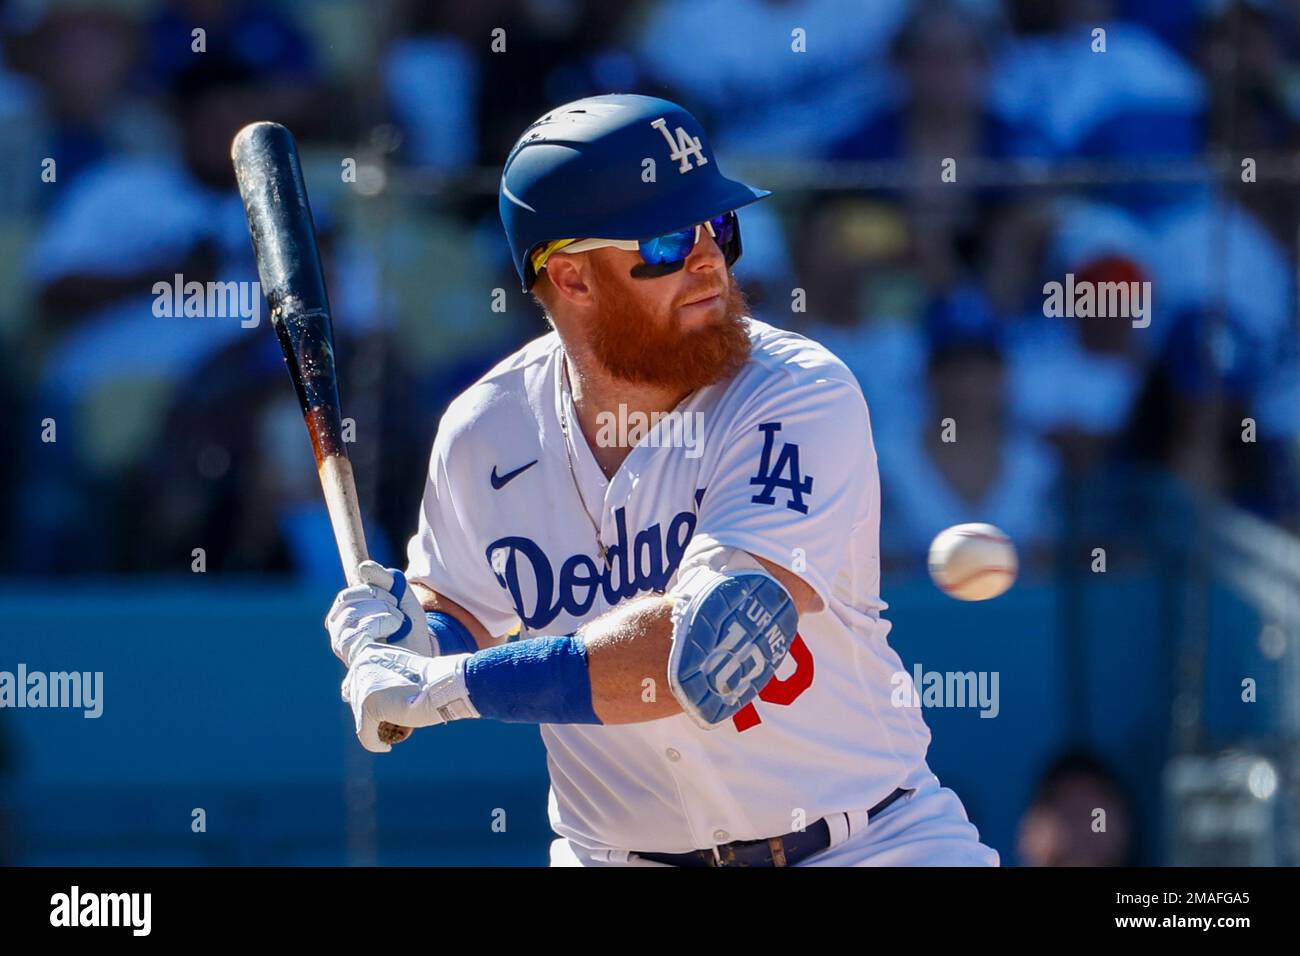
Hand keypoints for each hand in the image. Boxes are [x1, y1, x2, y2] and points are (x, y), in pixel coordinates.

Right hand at [326, 561, 433, 665]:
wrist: (421, 655)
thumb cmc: (408, 627)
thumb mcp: (402, 597)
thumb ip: (385, 579)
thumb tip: (363, 568)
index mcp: (345, 614)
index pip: (345, 597)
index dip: (368, 591)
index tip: (391, 595)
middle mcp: (338, 631)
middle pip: (346, 599)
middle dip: (378, 597)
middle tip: (397, 610)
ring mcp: (343, 646)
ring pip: (352, 613)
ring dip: (382, 611)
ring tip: (396, 623)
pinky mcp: (352, 657)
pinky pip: (360, 629)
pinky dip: (382, 623)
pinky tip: (391, 633)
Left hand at [342, 645, 477, 752]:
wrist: (442, 685)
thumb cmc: (430, 680)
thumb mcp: (403, 669)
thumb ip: (384, 675)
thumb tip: (367, 693)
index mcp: (368, 653)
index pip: (354, 680)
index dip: (363, 696)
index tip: (377, 707)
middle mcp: (361, 666)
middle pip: (354, 698)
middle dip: (369, 712)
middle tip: (388, 721)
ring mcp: (362, 686)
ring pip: (360, 716)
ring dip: (373, 726)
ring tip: (389, 733)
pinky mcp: (367, 705)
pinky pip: (365, 734)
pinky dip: (375, 744)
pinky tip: (386, 748)